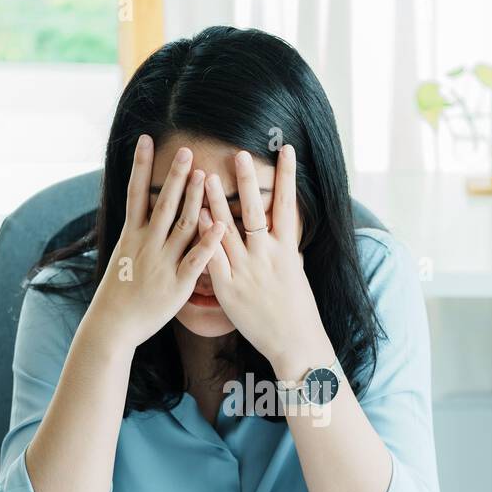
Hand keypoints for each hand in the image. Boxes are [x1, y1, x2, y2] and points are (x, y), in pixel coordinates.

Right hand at [87, 135, 224, 350]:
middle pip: (164, 204)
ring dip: (194, 199)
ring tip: (205, 176)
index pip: (136, 193)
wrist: (113, 325)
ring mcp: (163, 262)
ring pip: (182, 226)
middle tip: (187, 150)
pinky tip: (221, 225)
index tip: (146, 139)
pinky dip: (208, 242)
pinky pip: (196, 260)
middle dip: (175, 176)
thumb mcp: (123, 256)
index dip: (141, 165)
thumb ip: (137, 235)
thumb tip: (142, 213)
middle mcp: (147, 244)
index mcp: (132, 236)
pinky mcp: (178, 283)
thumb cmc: (119, 292)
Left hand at [201, 146, 334, 379]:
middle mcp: (267, 255)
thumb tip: (285, 231)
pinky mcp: (229, 287)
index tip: (285, 149)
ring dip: (218, 202)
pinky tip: (196, 218)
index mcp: (286, 249)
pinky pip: (213, 257)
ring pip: (229, 230)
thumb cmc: (296, 310)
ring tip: (209, 176)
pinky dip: (205, 237)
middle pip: (256, 210)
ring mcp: (247, 270)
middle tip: (240, 153)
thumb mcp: (295, 273)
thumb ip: (285, 249)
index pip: (287, 204)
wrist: (294, 342)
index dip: (287, 175)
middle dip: (248, 181)